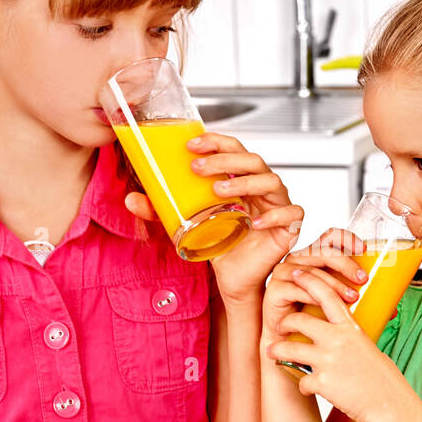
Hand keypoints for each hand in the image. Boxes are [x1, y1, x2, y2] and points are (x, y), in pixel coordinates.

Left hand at [125, 131, 303, 304]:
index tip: (191, 146)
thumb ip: (160, 211)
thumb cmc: (217, 245)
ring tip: (219, 191)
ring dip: (245, 182)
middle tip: (197, 169)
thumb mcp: (184, 224)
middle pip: (253, 160)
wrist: (233, 279)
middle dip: (225, 160)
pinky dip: (275, 215)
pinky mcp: (289, 228)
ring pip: (272, 181)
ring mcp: (277, 205)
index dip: (216, 142)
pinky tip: (253, 221)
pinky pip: (292, 214)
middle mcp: (261, 187)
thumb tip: (130, 199)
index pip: (234, 148)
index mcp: (241, 178)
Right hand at [262, 228, 370, 341]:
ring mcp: (284, 272)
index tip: (363, 249)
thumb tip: (392, 311)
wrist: (290, 341)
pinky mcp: (274, 289)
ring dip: (334, 284)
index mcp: (315, 256)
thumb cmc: (315, 320)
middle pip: (323, 251)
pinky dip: (311, 296)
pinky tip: (323, 305)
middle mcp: (299, 259)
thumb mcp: (340, 304)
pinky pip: (295, 289)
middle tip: (363, 279)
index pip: (330, 237)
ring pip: (312, 272)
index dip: (346, 238)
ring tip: (352, 298)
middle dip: (346, 264)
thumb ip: (360, 300)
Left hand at [264, 261, 406, 421]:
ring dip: (277, 350)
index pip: (326, 294)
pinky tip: (308, 388)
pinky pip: (301, 381)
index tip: (295, 273)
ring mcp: (327, 361)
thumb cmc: (382, 378)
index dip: (308, 281)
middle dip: (285, 321)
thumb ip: (349, 336)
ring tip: (271, 352)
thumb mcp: (367, 347)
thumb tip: (340, 329)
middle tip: (279, 325)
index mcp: (350, 328)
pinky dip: (303, 385)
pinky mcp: (321, 382)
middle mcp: (337, 340)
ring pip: (290, 348)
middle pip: (300, 320)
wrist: (388, 404)